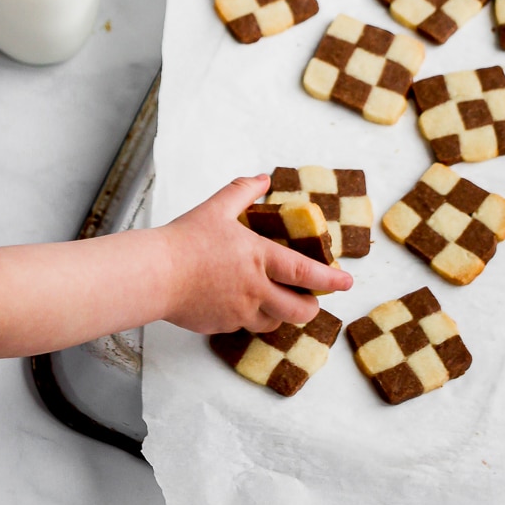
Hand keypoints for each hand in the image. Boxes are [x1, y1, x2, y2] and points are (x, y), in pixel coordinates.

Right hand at [161, 174, 352, 335]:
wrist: (155, 274)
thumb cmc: (185, 239)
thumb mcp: (216, 208)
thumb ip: (242, 192)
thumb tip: (263, 178)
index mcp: (259, 258)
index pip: (305, 272)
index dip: (330, 279)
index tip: (348, 283)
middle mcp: (255, 289)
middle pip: (299, 310)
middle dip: (311, 308)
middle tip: (311, 301)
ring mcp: (239, 312)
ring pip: (273, 322)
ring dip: (280, 314)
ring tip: (274, 301)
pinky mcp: (222, 326)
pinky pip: (244, 326)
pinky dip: (249, 318)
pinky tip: (238, 305)